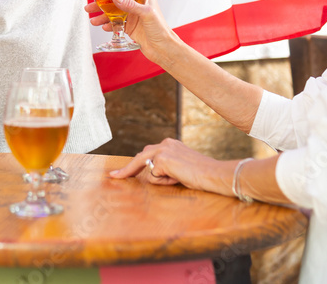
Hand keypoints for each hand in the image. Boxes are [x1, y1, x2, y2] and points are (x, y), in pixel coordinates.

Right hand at [84, 0, 179, 62]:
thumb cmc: (161, 30)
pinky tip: (104, 27)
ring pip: (114, 10)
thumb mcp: (146, 14)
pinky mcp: (129, 26)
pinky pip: (115, 22)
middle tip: (92, 0)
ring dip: (102, 13)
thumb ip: (131, 5)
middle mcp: (138, 3)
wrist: (163, 50)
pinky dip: (108, 24)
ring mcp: (133, 15)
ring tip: (92, 19)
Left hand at [108, 138, 233, 196]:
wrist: (214, 174)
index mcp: (169, 144)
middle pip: (139, 158)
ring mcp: (162, 150)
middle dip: (127, 170)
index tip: (116, 174)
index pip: (146, 154)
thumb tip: (151, 173)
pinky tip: (179, 177)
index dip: (130, 165)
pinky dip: (165, 182)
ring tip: (179, 177)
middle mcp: (164, 143)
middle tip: (112, 176)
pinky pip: (154, 177)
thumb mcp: (180, 168)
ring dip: (161, 179)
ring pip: (148, 170)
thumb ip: (165, 167)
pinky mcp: (162, 159)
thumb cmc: (200, 175)